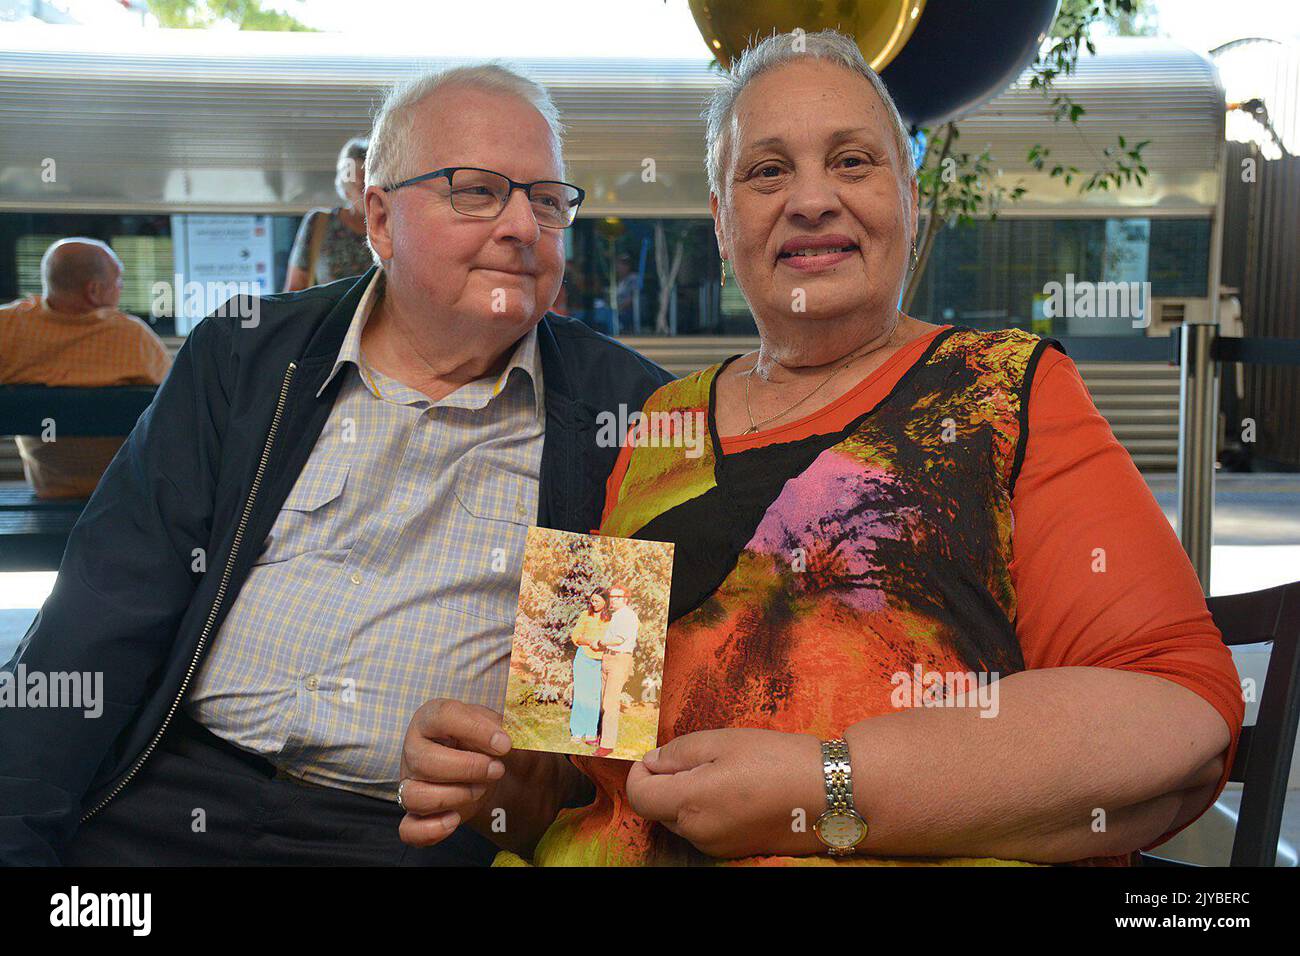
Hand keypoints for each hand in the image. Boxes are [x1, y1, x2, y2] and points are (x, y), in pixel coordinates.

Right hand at [397, 698, 509, 846]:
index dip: (476, 730)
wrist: (480, 766)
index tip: (504, 743)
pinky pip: (409, 828)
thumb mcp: (493, 726)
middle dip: (468, 768)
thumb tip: (505, 738)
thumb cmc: (482, 741)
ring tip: (481, 789)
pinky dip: (431, 830)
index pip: (443, 716)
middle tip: (496, 769)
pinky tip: (455, 820)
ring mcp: (410, 782)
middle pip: (424, 761)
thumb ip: (501, 727)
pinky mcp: (415, 812)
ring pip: (415, 795)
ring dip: (454, 796)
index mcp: (431, 719)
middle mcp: (414, 749)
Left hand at [625, 728, 825, 858]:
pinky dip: (708, 810)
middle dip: (667, 783)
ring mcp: (718, 847)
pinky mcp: (735, 851)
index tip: (654, 756)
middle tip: (698, 757)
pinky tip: (738, 791)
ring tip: (725, 772)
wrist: (830, 795)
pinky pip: (706, 829)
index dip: (639, 773)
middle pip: (660, 809)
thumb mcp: (723, 741)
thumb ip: (679, 752)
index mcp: (691, 803)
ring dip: (689, 796)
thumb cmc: (777, 761)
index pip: (640, 796)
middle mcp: (698, 833)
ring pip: (683, 820)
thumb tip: (652, 761)